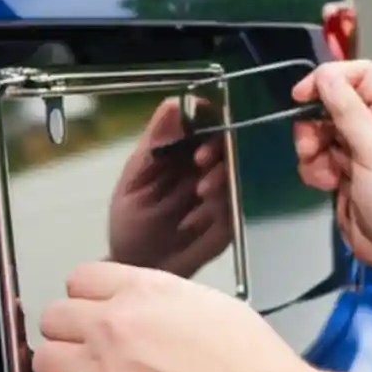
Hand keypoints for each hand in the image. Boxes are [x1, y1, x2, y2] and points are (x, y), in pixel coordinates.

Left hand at [32, 262, 312, 371]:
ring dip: (60, 367)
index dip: (88, 298)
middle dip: (69, 331)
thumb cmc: (257, 368)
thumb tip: (137, 308)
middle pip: (54, 315)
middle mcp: (117, 325)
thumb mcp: (211, 305)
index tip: (98, 314)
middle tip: (92, 351)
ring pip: (43, 357)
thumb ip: (161, 300)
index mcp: (146, 291)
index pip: (80, 277)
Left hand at [108, 97, 231, 279]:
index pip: (206, 122)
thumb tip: (173, 103)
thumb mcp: (135, 180)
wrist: (138, 268)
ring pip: (238, 170)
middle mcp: (207, 169)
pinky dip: (227, 200)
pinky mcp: (232, 219)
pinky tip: (209, 206)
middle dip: (219, 146)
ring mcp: (222, 194)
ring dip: (223, 174)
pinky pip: (239, 202)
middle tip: (201, 159)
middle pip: (229, 142)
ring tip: (202, 189)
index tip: (202, 119)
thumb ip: (154, 143)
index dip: (208, 116)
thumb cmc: (133, 222)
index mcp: (183, 152)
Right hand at [292, 61, 371, 269]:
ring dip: (311, 151)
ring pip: (317, 133)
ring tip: (325, 173)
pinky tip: (327, 185)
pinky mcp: (342, 172)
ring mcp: (357, 149)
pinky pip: (315, 159)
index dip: (328, 79)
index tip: (302, 95)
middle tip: (310, 145)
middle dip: (313, 124)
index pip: (358, 75)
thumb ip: (348, 111)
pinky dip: (313, 171)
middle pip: (330, 103)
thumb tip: (325, 75)